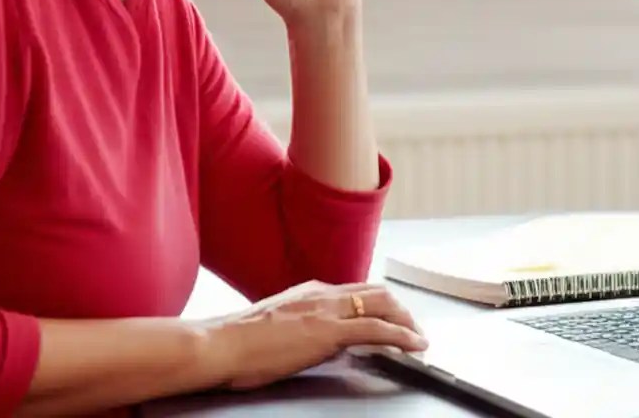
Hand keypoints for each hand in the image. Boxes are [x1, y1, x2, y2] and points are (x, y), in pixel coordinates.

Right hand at [200, 281, 426, 391]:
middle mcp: (322, 293)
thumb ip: (296, 322)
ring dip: (407, 322)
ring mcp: (327, 310)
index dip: (379, 304)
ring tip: (419, 338)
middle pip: (376, 292)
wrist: (219, 344)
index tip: (391, 318)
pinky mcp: (329, 332)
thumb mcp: (274, 323)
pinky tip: (414, 346)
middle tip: (413, 328)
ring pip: (383, 305)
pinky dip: (403, 336)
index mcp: (309, 291)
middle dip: (400, 309)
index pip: (356, 291)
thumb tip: (306, 334)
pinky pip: (378, 329)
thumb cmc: (236, 341)